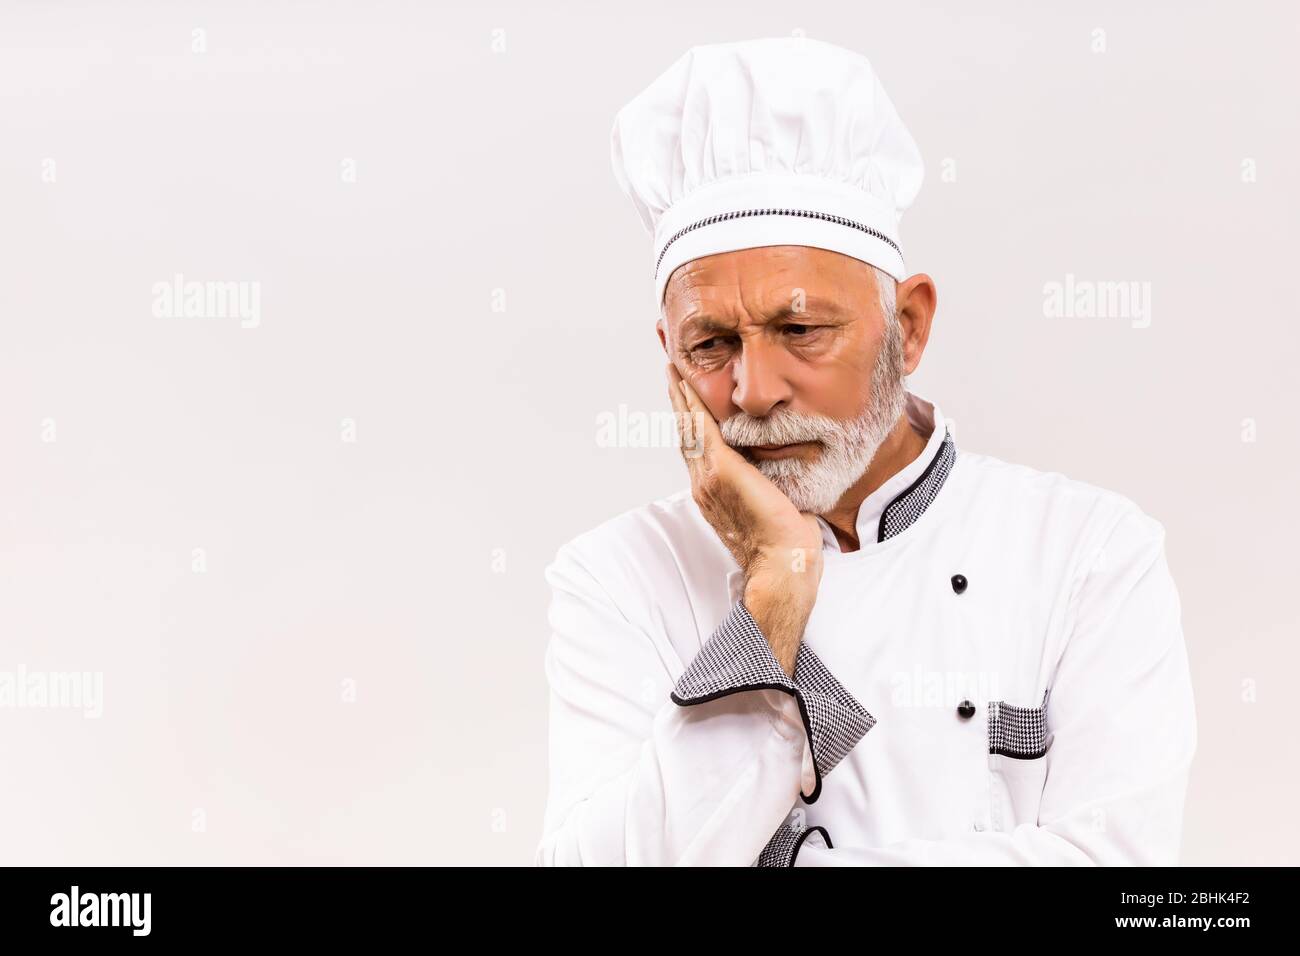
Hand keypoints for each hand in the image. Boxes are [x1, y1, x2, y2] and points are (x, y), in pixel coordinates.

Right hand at [666, 364, 822, 671]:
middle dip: (677, 398)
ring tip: (673, 369)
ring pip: (688, 425)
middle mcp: (703, 482)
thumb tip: (783, 466)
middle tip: (670, 368)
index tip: (685, 393)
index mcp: (713, 490)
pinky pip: (701, 428)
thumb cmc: (786, 542)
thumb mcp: (773, 502)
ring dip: (679, 394)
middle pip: (684, 431)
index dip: (689, 417)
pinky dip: (691, 403)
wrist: (783, 564)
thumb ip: (767, 481)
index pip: (697, 445)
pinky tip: (685, 382)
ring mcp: (708, 477)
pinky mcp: (721, 471)